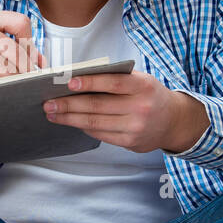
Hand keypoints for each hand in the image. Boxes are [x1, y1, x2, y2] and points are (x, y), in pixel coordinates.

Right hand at [0, 9, 47, 82]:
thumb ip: (10, 43)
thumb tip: (41, 61)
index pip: (21, 22)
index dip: (30, 43)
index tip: (30, 57)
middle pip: (16, 52)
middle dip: (24, 70)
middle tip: (23, 80)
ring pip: (7, 70)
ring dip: (11, 82)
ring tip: (4, 84)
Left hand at [42, 71, 210, 153]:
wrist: (173, 121)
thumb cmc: (149, 95)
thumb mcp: (140, 81)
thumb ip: (115, 79)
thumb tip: (77, 81)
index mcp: (143, 86)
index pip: (112, 83)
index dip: (90, 82)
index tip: (68, 82)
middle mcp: (140, 108)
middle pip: (97, 106)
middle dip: (69, 105)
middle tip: (49, 103)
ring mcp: (135, 127)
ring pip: (95, 123)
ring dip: (70, 119)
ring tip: (53, 114)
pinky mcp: (130, 142)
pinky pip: (100, 134)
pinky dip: (83, 127)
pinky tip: (71, 121)